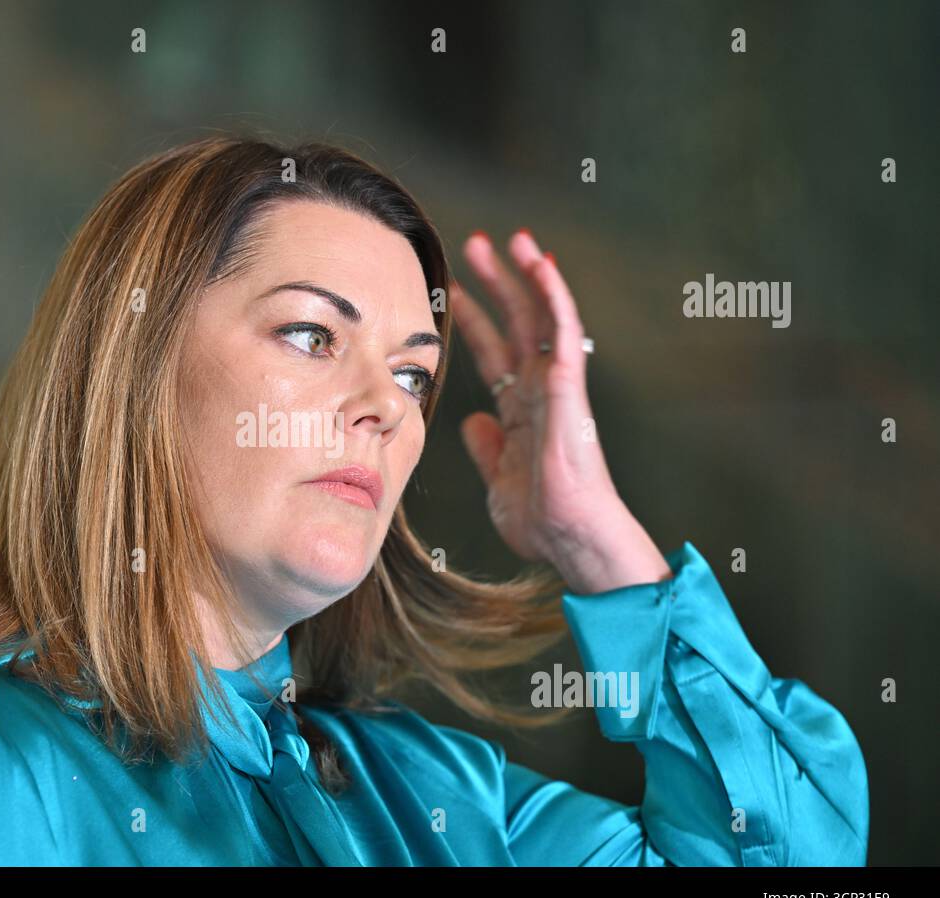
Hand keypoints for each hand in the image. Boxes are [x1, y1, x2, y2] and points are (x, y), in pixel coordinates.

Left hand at [452, 229, 669, 593]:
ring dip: (525, 274)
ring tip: (508, 238)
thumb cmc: (541, 519)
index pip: (492, 352)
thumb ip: (485, 446)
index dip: (473, 319)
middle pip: (515, 322)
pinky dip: (553, 295)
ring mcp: (556, 385)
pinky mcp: (569, 385)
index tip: (450, 289)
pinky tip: (541, 263)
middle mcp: (538, 389)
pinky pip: (563, 331)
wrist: (568, 537)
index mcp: (519, 408)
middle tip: (474, 244)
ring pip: (542, 315)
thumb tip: (472, 420)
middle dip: (495, 282)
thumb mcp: (496, 479)